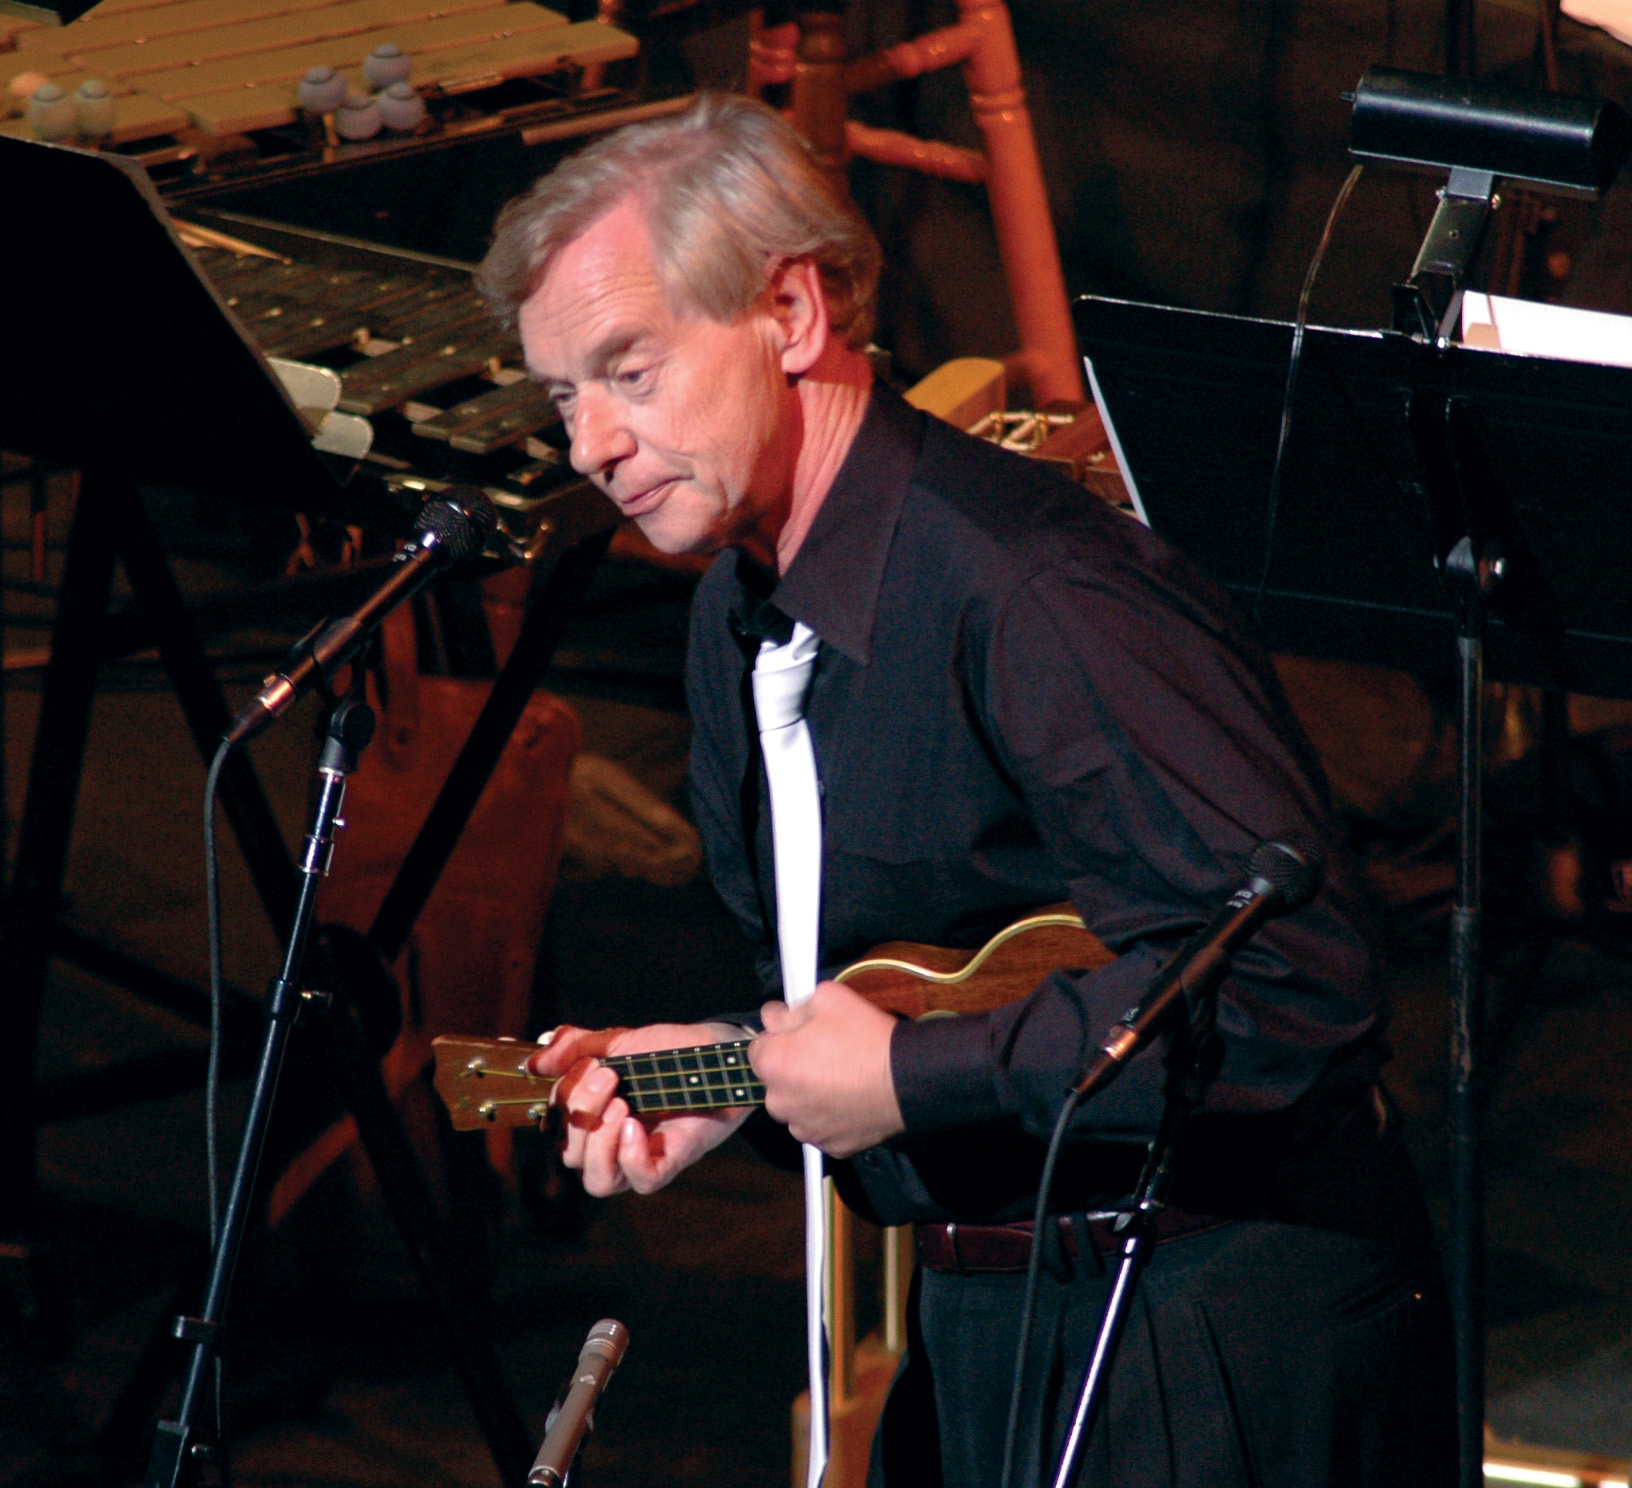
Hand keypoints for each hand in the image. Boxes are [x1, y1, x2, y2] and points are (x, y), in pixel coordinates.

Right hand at [529, 1023, 749, 1195]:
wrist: (717, 1051)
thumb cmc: (668, 1050)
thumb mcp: (618, 1042)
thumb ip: (576, 1048)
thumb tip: (535, 1061)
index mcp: (593, 1118)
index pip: (554, 1127)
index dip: (563, 1099)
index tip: (590, 1063)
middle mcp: (610, 1143)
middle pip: (569, 1155)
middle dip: (582, 1113)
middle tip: (609, 1077)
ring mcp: (640, 1155)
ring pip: (597, 1180)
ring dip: (600, 1141)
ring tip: (622, 1105)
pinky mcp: (670, 1162)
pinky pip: (641, 1182)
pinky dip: (631, 1157)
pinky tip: (636, 1126)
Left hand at [751, 980, 903, 1156]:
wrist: (906, 1079)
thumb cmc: (864, 1036)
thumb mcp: (826, 998)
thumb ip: (791, 1009)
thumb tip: (774, 1018)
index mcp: (772, 1064)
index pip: (757, 1048)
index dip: (778, 1037)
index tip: (799, 1033)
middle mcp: (780, 1102)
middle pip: (776, 1081)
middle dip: (792, 1068)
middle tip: (824, 1054)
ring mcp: (804, 1128)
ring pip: (797, 1107)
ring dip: (809, 1094)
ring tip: (840, 1079)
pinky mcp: (829, 1146)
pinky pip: (821, 1126)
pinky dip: (830, 1116)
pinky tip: (850, 1099)